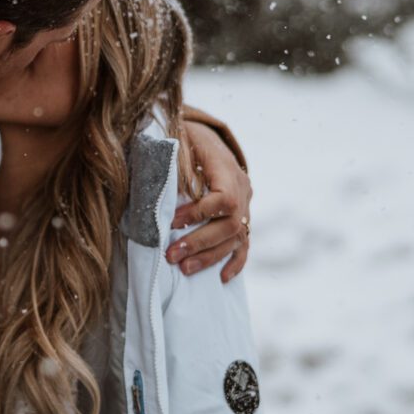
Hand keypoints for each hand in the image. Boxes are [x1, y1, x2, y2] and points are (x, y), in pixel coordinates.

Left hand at [168, 121, 251, 282]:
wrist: (206, 136)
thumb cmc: (187, 138)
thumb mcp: (180, 140)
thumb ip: (176, 162)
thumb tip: (167, 189)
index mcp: (228, 169)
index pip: (223, 198)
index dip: (198, 213)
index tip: (172, 223)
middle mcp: (243, 189)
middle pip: (229, 224)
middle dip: (199, 243)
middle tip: (171, 255)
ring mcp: (246, 206)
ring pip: (235, 239)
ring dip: (209, 257)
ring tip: (184, 268)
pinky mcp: (243, 219)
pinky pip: (244, 244)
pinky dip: (234, 262)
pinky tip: (222, 278)